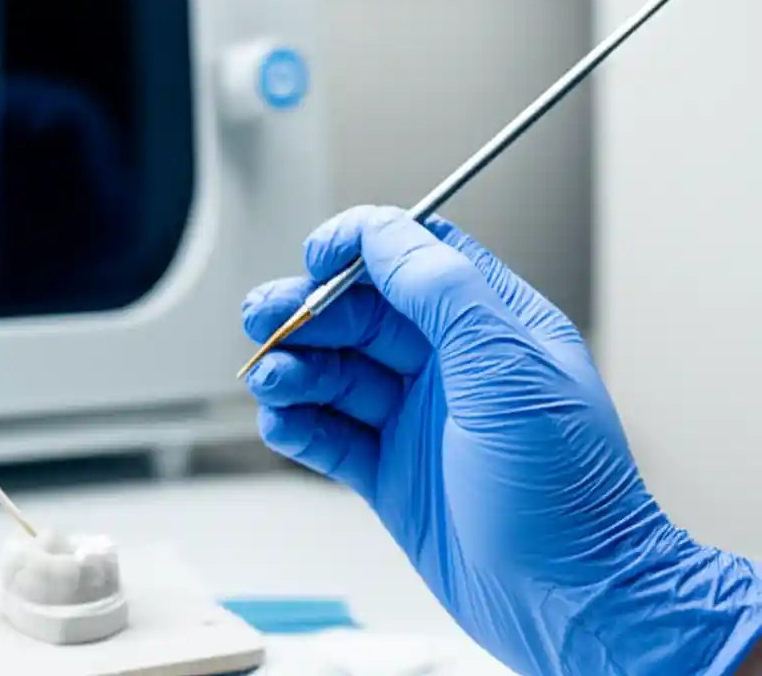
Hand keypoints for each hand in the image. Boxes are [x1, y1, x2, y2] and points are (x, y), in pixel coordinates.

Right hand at [242, 206, 761, 674]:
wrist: (570, 601)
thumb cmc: (567, 491)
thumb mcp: (508, 364)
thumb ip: (440, 289)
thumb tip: (382, 232)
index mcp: (490, 326)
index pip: (414, 257)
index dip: (359, 247)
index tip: (316, 257)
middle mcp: (450, 367)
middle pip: (359, 315)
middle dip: (307, 311)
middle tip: (265, 318)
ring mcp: (417, 421)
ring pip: (335, 374)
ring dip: (295, 369)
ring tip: (272, 380)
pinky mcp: (390, 474)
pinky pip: (329, 435)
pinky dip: (298, 425)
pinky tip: (282, 424)